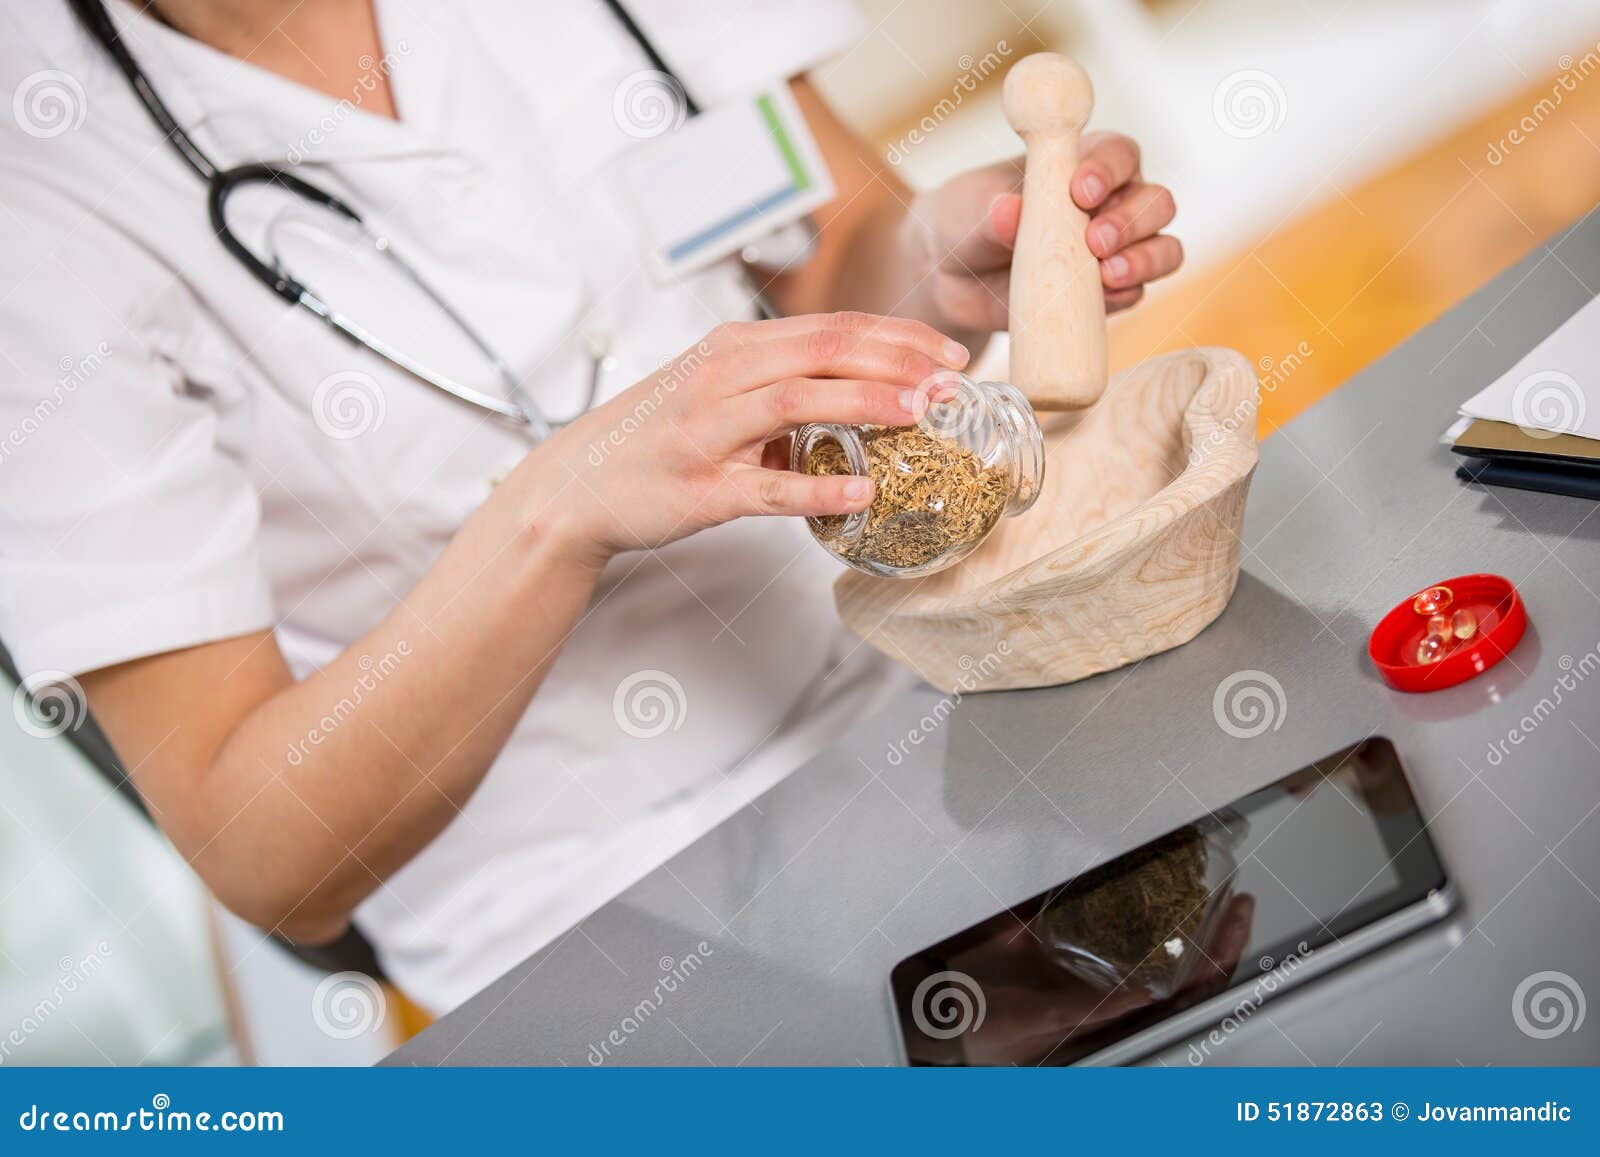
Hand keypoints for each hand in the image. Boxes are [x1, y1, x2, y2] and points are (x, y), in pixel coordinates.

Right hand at [513, 313, 968, 563]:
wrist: (580, 484)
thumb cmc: (658, 435)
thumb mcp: (718, 390)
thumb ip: (783, 385)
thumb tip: (864, 396)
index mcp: (735, 347)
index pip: (833, 326)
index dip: (900, 335)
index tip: (950, 352)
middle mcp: (722, 376)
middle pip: (824, 351)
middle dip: (898, 360)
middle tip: (952, 382)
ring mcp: (708, 431)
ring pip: (797, 402)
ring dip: (865, 403)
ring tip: (919, 414)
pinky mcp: (700, 488)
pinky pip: (767, 488)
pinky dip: (818, 490)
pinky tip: (861, 492)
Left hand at [910, 132, 1181, 333]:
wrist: (950, 278)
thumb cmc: (964, 222)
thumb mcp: (968, 210)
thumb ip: (991, 210)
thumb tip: (1010, 211)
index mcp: (1083, 162)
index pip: (1119, 153)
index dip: (1109, 168)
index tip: (1080, 190)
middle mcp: (1112, 201)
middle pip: (1154, 202)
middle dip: (1132, 220)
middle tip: (1093, 240)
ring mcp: (1116, 250)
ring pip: (1162, 248)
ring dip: (1145, 259)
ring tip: (1108, 273)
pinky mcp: (1107, 293)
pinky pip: (1137, 293)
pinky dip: (1126, 295)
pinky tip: (1103, 298)